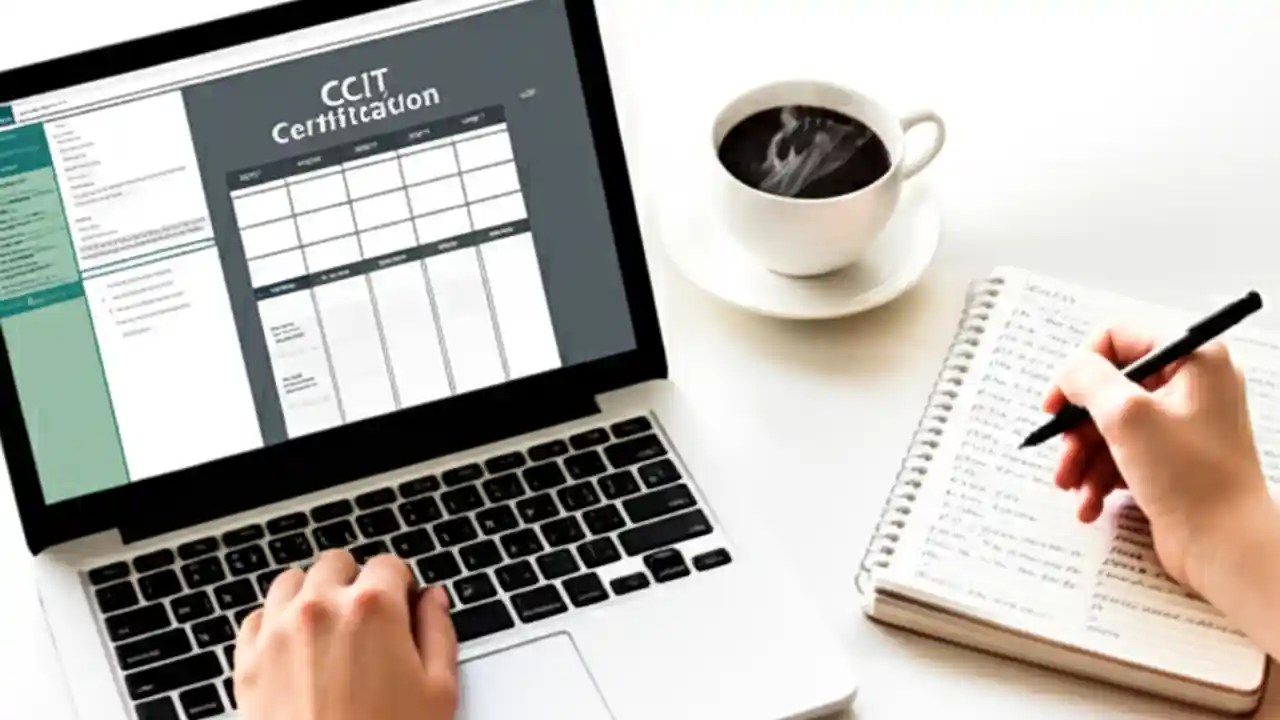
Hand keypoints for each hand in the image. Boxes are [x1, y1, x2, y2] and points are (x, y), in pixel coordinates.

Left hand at [234, 550, 458, 719]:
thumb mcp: (439, 691)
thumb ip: (439, 632)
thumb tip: (434, 600)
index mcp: (373, 608)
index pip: (389, 564)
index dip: (401, 585)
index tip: (403, 606)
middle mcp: (321, 608)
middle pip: (337, 563)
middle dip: (355, 581)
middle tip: (368, 618)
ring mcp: (278, 633)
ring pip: (291, 581)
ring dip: (312, 593)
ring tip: (329, 627)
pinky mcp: (248, 662)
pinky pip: (255, 619)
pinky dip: (274, 623)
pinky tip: (294, 646)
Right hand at [1043, 323, 1270, 587]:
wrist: (1226, 546)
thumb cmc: (1192, 477)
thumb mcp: (1127, 416)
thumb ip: (1088, 379)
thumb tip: (1069, 370)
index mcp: (1193, 359)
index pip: (1119, 338)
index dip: (1080, 368)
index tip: (1058, 402)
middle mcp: (1191, 385)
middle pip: (1109, 388)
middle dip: (1078, 426)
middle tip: (1063, 454)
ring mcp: (1182, 423)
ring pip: (1110, 425)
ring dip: (1083, 457)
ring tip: (1071, 486)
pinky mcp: (1173, 458)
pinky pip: (1123, 454)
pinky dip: (1101, 476)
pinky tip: (1091, 503)